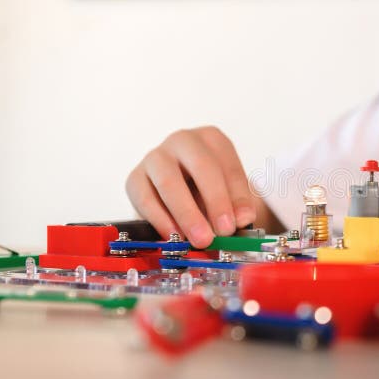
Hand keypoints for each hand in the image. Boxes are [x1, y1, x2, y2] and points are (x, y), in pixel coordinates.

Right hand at [125, 126, 257, 247]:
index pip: (228, 166)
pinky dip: (161, 220)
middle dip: (215, 201)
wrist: (180, 192)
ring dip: (187, 214)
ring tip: (200, 239)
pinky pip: (145, 198)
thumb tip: (243, 218)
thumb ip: (237, 205)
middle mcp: (183, 141)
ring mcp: (156, 156)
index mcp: (212, 139)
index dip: (237, 196)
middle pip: (201, 166)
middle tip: (224, 231)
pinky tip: (175, 236)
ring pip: (169, 182)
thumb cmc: (207, 189)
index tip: (241, 221)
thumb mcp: (228, 193)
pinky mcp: (135, 177)